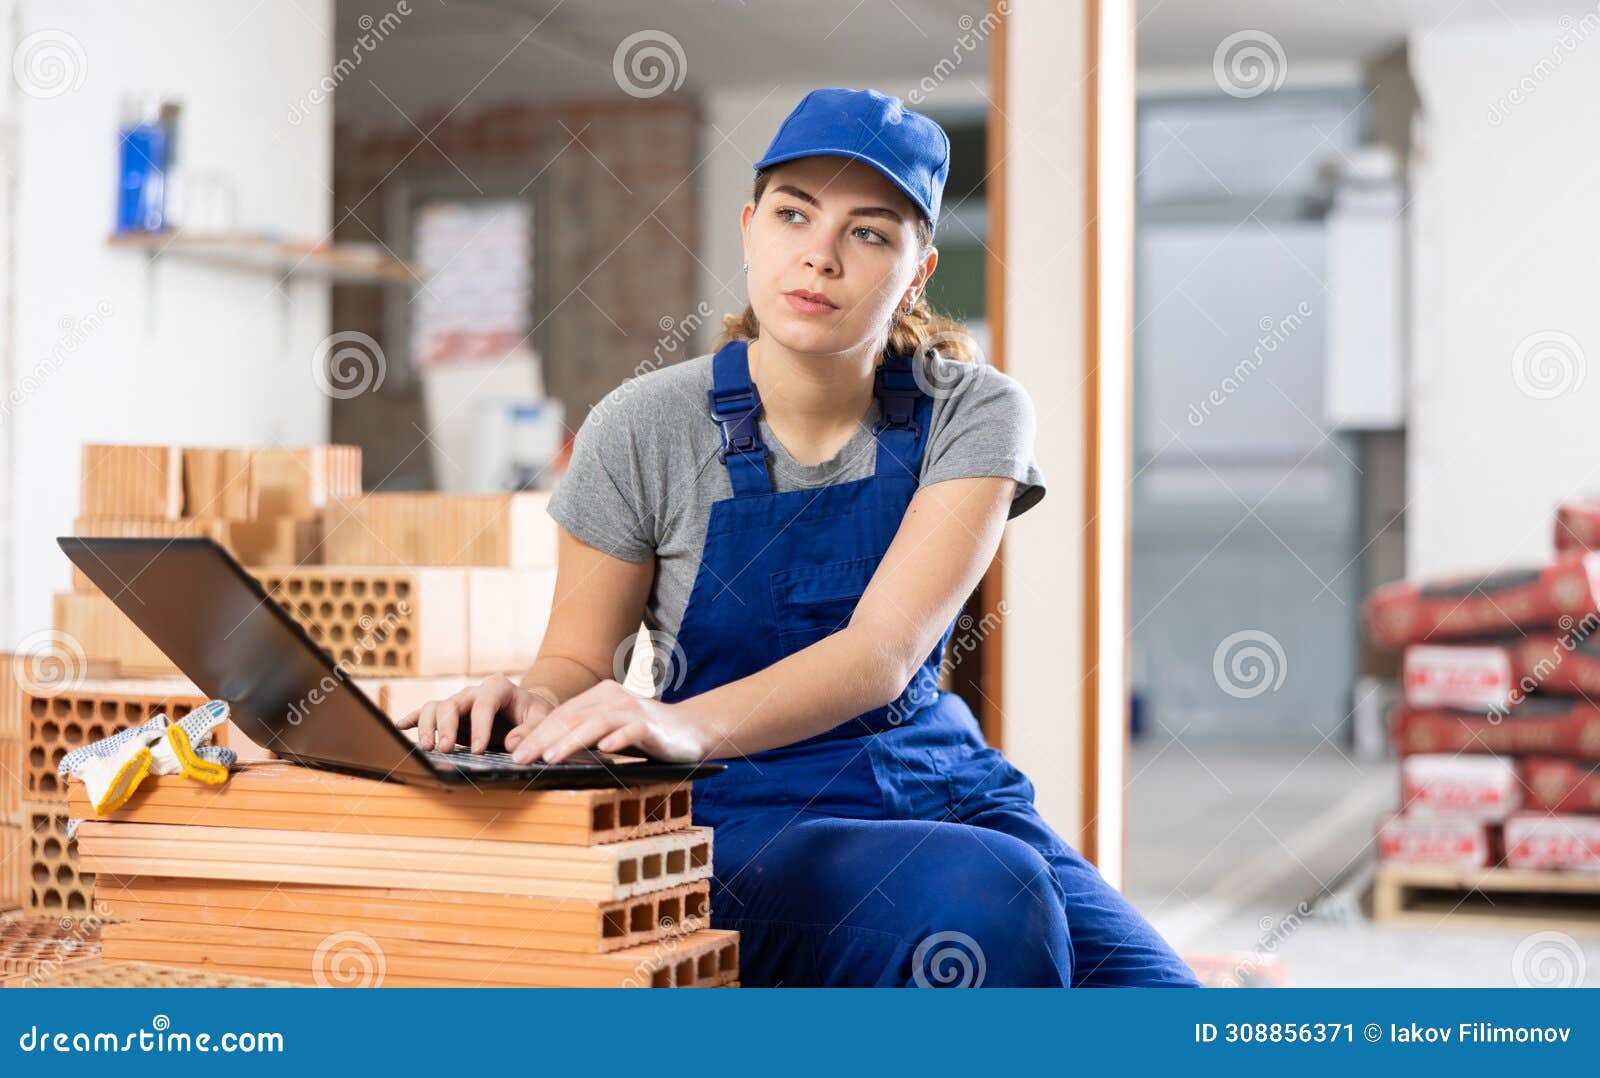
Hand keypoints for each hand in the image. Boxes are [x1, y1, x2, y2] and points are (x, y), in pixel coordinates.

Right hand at [395, 673, 555, 753]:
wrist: (526, 711)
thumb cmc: (535, 715)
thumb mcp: (542, 720)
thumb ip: (530, 731)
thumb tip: (512, 745)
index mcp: (498, 688)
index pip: (484, 703)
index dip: (480, 726)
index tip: (479, 750)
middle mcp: (473, 692)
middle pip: (453, 703)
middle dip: (448, 727)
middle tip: (447, 750)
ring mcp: (458, 703)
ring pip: (435, 707)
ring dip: (428, 727)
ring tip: (427, 748)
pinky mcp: (449, 716)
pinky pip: (426, 712)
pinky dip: (413, 718)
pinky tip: (401, 726)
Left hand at [507, 679, 709, 764]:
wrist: (692, 731)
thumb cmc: (645, 735)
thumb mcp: (609, 733)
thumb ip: (580, 737)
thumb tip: (538, 751)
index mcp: (600, 696)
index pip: (561, 715)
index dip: (535, 733)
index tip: (512, 752)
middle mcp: (614, 698)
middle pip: (572, 718)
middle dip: (543, 739)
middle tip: (519, 758)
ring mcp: (634, 710)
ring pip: (596, 724)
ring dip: (571, 741)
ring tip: (549, 757)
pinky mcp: (653, 726)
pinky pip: (633, 731)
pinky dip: (618, 740)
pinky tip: (604, 751)